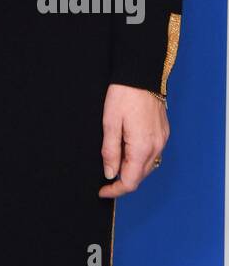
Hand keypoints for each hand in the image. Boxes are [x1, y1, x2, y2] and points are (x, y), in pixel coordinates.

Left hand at [98, 83, 168, 197]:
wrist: (141, 74)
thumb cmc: (123, 95)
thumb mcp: (110, 123)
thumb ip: (110, 151)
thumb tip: (110, 174)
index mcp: (142, 148)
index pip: (131, 181)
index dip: (115, 190)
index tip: (102, 191)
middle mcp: (156, 147)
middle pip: (140, 175)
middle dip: (122, 180)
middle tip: (104, 177)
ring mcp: (162, 139)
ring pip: (147, 165)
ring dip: (131, 169)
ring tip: (114, 162)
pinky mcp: (163, 132)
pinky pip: (152, 153)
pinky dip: (139, 158)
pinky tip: (128, 150)